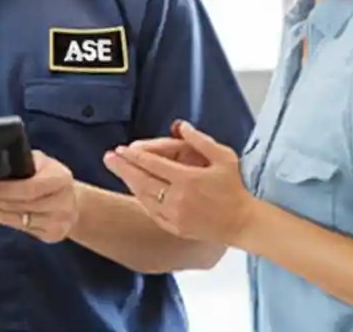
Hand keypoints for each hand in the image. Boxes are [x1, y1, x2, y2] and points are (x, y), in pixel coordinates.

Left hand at [0, 151, 78, 242]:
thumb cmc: (49, 176)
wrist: (73, 201)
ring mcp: (59, 222)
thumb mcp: (41, 162)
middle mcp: (63, 202)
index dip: (6, 190)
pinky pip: (21, 228)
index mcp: (61, 178)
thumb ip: (22, 163)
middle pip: (21, 206)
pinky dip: (2, 220)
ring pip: (18, 219)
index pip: (31, 188)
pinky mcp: (52, 235)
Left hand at [103, 120, 255, 246]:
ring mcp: (174, 215)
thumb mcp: (223, 157)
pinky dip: (140, 199)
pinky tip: (134, 189)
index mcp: (188, 179)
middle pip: (142, 180)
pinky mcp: (174, 227)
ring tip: (118, 170)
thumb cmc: (234, 188)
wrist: (243, 223)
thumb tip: (180, 126)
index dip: (135, 156)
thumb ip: (199, 140)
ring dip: (129, 182)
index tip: (122, 149)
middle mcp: (177, 198)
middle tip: (109, 157)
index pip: (154, 164)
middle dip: (123, 167)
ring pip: (144, 197)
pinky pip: (151, 211)